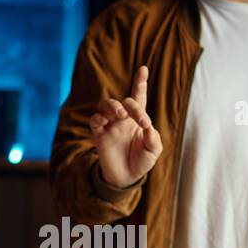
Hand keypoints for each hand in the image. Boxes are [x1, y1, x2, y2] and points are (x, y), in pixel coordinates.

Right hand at [89, 65, 162, 187]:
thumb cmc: (142, 161)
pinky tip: (105, 122)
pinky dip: (99, 117)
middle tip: (139, 120)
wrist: (126, 178)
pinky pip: (94, 120)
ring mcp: (110, 126)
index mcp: (138, 119)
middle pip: (124, 101)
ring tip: (121, 116)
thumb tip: (146, 124)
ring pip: (106, 105)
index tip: (143, 69)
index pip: (139, 97)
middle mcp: (123, 119)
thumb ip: (153, 136)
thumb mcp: (153, 149)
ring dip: (113, 106)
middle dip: (132, 106)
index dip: (140, 83)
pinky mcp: (99, 135)